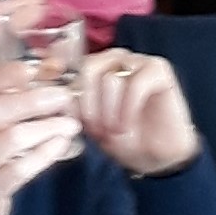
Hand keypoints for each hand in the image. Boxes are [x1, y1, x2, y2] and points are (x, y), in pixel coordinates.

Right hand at [0, 62, 84, 214]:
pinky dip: (47, 152)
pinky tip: (61, 143)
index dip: (3, 75)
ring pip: (12, 138)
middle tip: (63, 96)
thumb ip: (5, 89)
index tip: (33, 69)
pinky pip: (23, 168)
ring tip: (70, 123)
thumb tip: (52, 65)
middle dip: (32, 100)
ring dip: (47, 127)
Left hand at [77, 46, 199, 174]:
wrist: (153, 156)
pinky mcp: (157, 69)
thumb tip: (57, 95)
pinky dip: (127, 109)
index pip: (67, 66)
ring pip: (110, 79)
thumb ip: (70, 105)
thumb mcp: (85, 124)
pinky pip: (135, 84)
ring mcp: (135, 61)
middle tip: (96, 130)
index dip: (65, 93)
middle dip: (89, 106)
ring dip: (109, 112)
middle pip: (87, 69)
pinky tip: (125, 126)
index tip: (72, 118)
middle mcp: (111, 58)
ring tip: (113, 131)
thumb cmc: (118, 138)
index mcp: (90, 67)